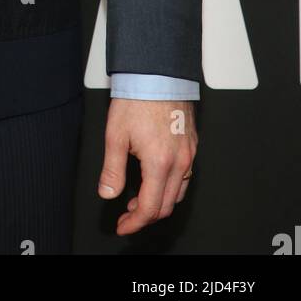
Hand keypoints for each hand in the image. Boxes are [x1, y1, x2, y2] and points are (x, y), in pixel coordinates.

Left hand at [98, 99, 197, 234]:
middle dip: (145, 216)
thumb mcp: (116, 135)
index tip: (123, 226)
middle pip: (167, 205)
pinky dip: (170, 186)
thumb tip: (108, 193)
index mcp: (159, 162)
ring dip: (159, 202)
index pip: (150, 207)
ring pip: (178, 193)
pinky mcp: (191, 145)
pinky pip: (185, 176)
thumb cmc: (138, 98)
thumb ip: (112, 169)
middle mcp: (179, 161)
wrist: (157, 74)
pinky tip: (155, 179)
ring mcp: (188, 153)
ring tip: (139, 198)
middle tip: (127, 215)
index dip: (134, 222)